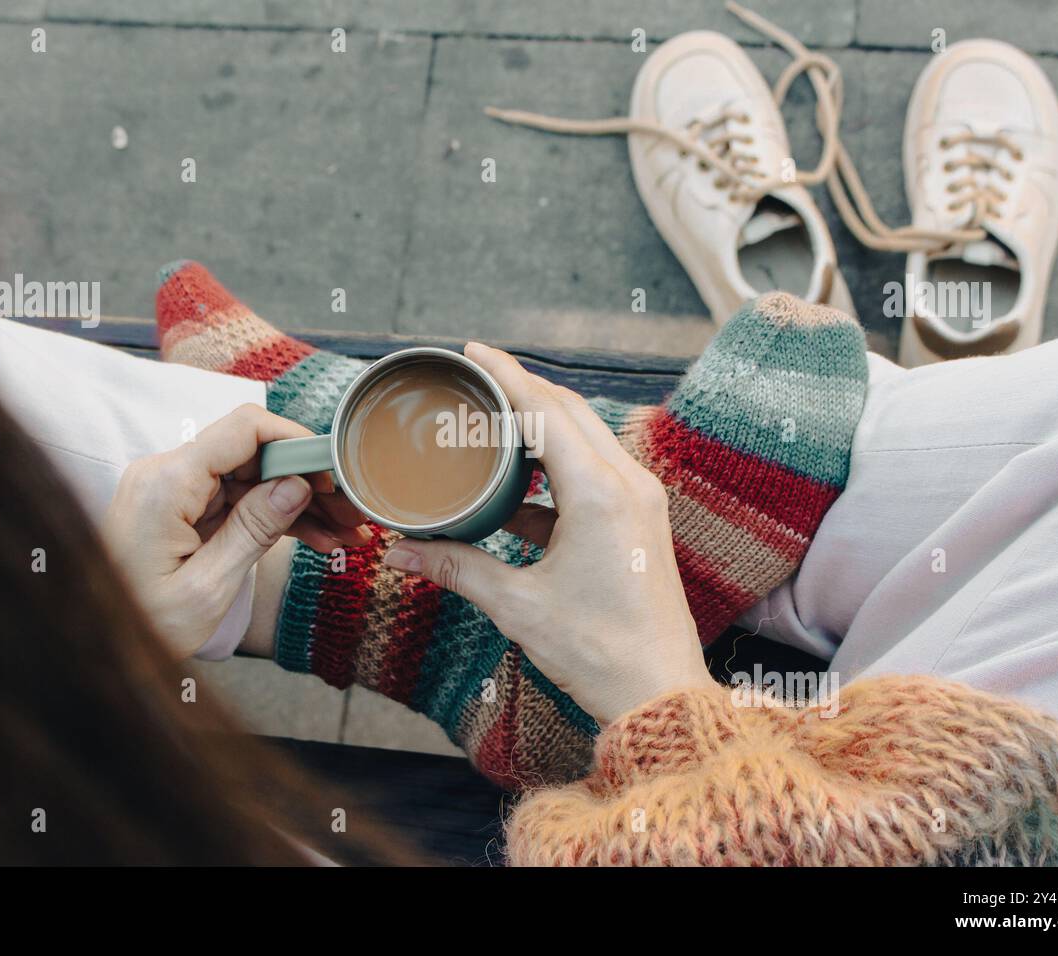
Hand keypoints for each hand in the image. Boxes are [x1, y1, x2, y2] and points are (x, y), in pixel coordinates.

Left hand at [105, 404, 369, 656]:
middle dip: (307, 478)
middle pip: (253, 452)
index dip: (298, 440)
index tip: (335, 470)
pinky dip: (274, 517)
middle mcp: (166, 474)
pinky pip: (237, 501)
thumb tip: (297, 484)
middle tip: (352, 511)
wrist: (93, 649)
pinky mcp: (178, 509)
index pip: (244, 429)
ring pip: (252, 478)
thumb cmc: (139, 626)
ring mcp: (172, 491)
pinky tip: (314, 537)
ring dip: (299, 502)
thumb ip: (253, 529)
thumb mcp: (206, 587)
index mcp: (168, 483)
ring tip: (344, 533)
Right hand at [381, 344, 711, 724]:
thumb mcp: (517, 604)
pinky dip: (553, 470)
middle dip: (522, 388)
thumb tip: (399, 553)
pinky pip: (593, 474)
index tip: (472, 351)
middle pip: (569, 412)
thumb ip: (457, 568)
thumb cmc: (597, 650)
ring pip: (584, 439)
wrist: (658, 691)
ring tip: (491, 423)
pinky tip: (513, 488)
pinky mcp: (639, 520)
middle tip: (476, 375)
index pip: (546, 410)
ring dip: (539, 426)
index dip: (505, 375)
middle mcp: (628, 483)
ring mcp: (640, 500)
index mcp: (600, 492)